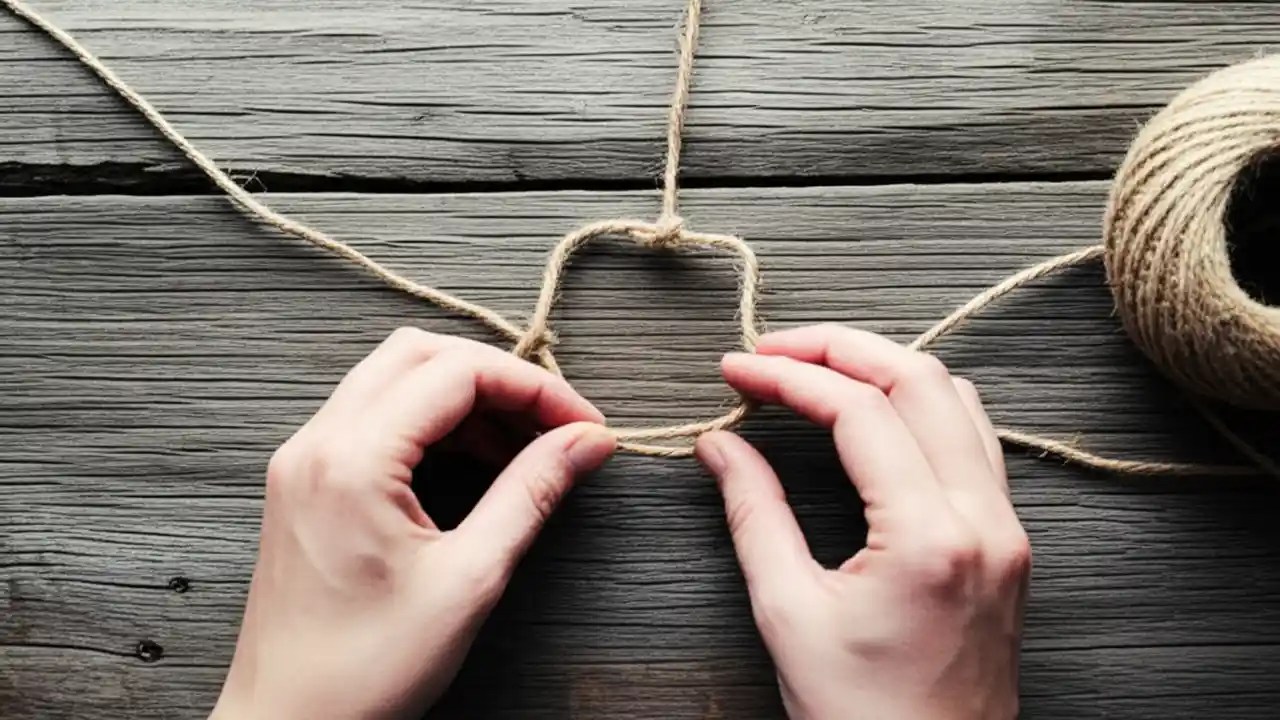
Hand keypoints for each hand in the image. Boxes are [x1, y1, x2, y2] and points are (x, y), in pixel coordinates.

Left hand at [210, 328, 615, 719]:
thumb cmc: (366, 670)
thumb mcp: (470, 579)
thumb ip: (532, 493)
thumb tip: (587, 441)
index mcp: (352, 460)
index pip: (457, 372)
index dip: (534, 387)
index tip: (583, 425)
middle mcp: (316, 443)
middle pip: (421, 353)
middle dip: (499, 376)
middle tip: (556, 423)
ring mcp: (304, 459)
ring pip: (396, 377)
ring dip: (466, 395)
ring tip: (526, 445)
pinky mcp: (305, 481)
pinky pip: (375, 415)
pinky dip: (433, 421)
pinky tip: (476, 460)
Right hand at [696, 324, 1029, 719]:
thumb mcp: (788, 613)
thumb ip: (753, 513)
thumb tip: (721, 446)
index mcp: (930, 539)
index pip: (859, 411)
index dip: (788, 375)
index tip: (737, 370)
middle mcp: (985, 521)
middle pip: (919, 378)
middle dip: (838, 348)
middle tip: (772, 351)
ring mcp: (1006, 530)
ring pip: (957, 398)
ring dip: (884, 368)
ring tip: (816, 370)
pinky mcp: (1008, 543)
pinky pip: (974, 439)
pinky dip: (921, 406)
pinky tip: (875, 414)